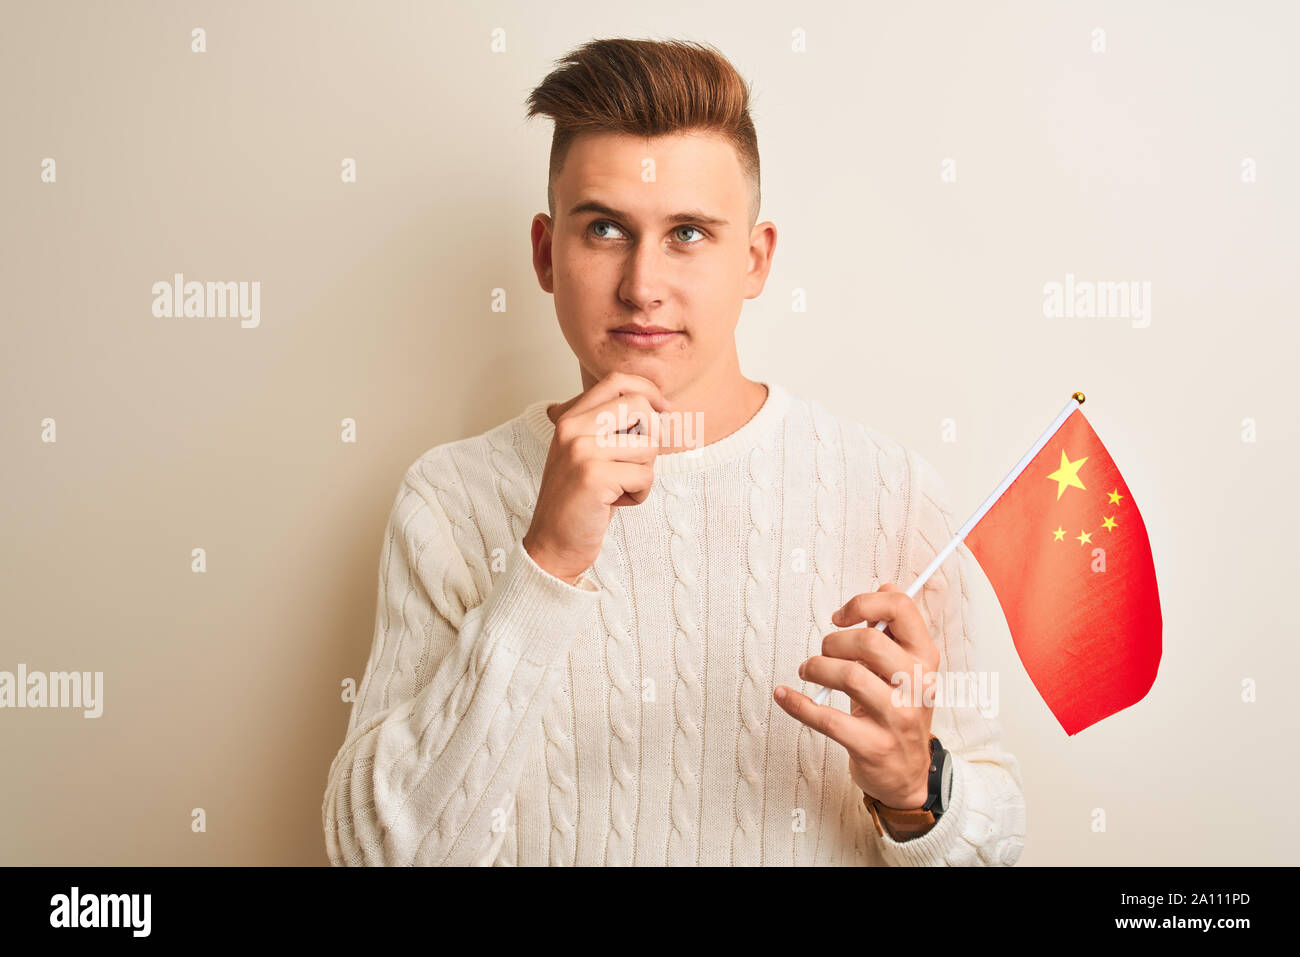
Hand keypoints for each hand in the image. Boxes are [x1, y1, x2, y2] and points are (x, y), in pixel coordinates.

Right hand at [523, 372, 670, 584]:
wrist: (552, 544)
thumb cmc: (579, 500)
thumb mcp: (588, 453)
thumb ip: (611, 427)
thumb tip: (659, 408)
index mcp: (569, 418)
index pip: (617, 382)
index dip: (648, 391)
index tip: (663, 410)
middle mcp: (572, 428)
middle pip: (639, 407)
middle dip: (652, 437)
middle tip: (637, 463)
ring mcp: (581, 451)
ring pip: (648, 446)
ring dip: (644, 473)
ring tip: (618, 488)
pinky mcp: (594, 476)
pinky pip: (645, 476)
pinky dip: (639, 494)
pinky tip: (614, 503)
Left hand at [773, 583, 939, 808]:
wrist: (908, 774)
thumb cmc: (898, 711)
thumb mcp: (906, 669)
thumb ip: (896, 630)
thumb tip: (886, 587)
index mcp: (924, 658)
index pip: (901, 610)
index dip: (863, 603)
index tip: (841, 615)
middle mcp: (917, 685)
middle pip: (869, 642)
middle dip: (834, 642)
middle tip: (823, 652)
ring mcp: (897, 718)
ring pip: (850, 676)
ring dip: (817, 668)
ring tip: (808, 671)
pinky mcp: (873, 746)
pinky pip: (827, 719)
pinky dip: (797, 704)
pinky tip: (784, 696)